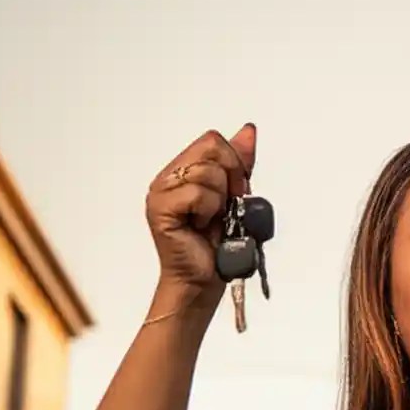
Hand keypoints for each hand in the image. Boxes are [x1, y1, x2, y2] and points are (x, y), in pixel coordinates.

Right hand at [145, 124, 256, 312]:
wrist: (206, 279)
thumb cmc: (219, 243)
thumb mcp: (236, 195)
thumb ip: (239, 162)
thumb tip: (248, 129)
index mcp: (183, 170)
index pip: (213, 141)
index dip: (233, 164)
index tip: (233, 193)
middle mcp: (168, 177)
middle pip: (212, 150)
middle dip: (229, 180)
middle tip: (222, 209)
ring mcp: (161, 192)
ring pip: (207, 173)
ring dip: (220, 201)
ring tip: (209, 220)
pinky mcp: (160, 209)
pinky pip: (198, 194)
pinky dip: (209, 211)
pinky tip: (200, 226)